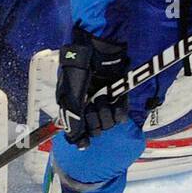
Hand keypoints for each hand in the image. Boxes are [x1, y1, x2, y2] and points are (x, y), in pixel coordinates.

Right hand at [56, 30, 128, 147]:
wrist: (98, 49)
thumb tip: (77, 143)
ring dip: (105, 112)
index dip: (82, 137)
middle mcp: (87, 105)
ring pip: (107, 122)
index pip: (77, 130)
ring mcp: (103, 100)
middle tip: (91, 106)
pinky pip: (121, 113)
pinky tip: (115, 104)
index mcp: (72, 105)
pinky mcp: (117, 95)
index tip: (86, 143)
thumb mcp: (70, 95)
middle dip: (94, 120)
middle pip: (94, 128)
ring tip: (102, 98)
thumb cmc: (78, 69)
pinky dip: (119, 111)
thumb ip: (73, 120)